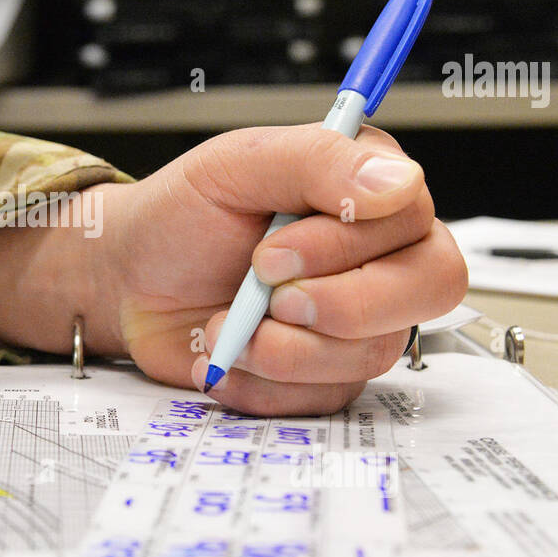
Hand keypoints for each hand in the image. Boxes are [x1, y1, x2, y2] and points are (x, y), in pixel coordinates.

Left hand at [88, 124, 467, 414]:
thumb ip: (316, 160)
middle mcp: (377, 255)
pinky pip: (325, 396)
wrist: (130, 281)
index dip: (348, 246)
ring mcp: (358, 320)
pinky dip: (262, 382)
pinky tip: (226, 354)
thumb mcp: (235, 164)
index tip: (271, 252)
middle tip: (268, 296)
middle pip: (427, 289)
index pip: (415, 221)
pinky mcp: (327, 374)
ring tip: (228, 323)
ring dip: (284, 347)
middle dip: (337, 304)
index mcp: (367, 191)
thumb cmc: (183, 216)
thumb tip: (397, 184)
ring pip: (372, 352)